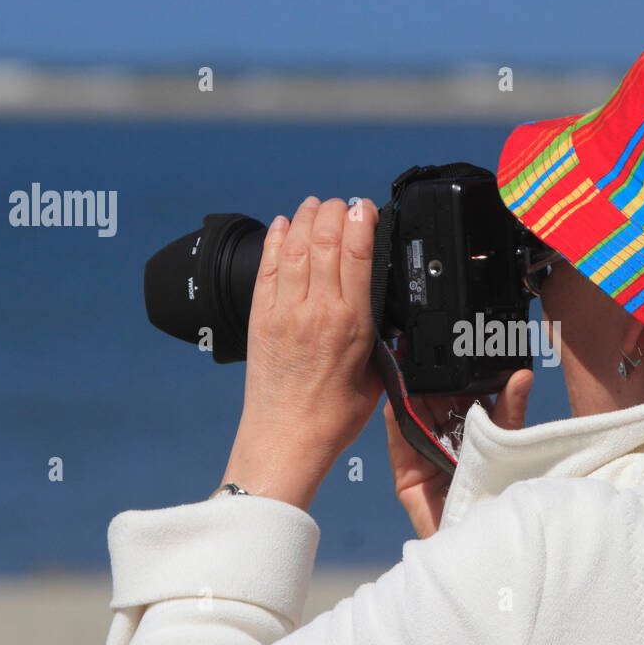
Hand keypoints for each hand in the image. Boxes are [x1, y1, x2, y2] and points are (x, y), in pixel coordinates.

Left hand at [221, 197, 383, 509]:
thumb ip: (380, 337)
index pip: (358, 252)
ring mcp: (283, 311)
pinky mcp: (259, 319)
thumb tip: (384, 309)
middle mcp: (316, 310)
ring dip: (306, 218)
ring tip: (315, 205)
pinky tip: (283, 225)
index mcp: (351, 323)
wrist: (285, 440)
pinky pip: (267, 267)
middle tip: (343, 204)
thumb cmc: (333, 417)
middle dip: (335, 211)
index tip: (368, 207)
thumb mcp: (375, 374)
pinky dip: (276, 240)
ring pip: (294, 245)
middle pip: (324, 239)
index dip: (363, 220)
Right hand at [384, 367, 532, 537]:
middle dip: (427, 382)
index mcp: (473, 440)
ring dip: (407, 394)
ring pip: (412, 421)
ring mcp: (425, 464)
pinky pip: (398, 445)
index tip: (450, 350)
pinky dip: (395, 420)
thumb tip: (523, 375)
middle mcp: (446, 450)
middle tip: (423, 349)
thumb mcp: (510, 447)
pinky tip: (395, 396)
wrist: (490, 545)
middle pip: (432, 408)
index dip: (452, 378)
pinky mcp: (408, 481)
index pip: (457, 402)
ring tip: (406, 365)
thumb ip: (511, 412)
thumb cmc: (505, 500)